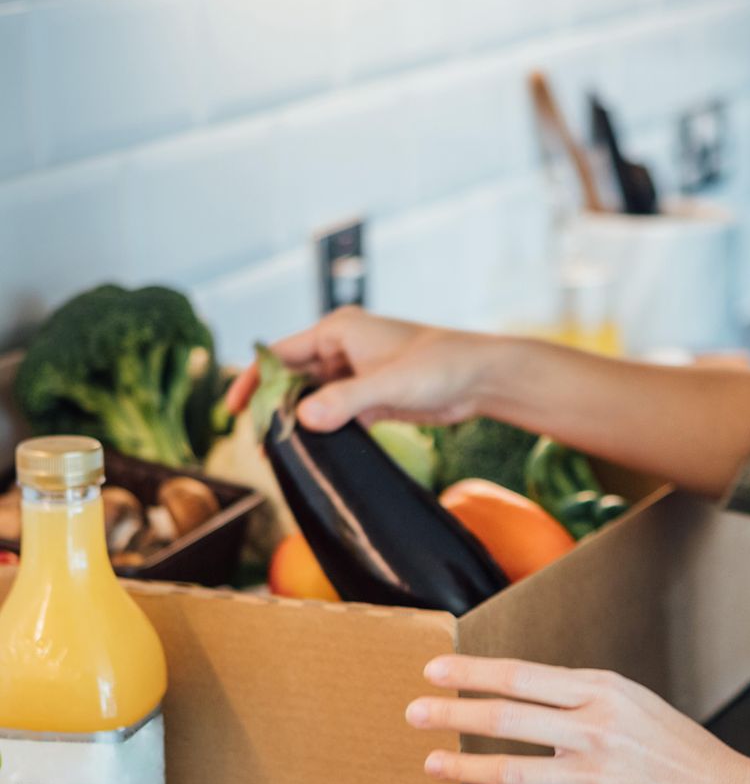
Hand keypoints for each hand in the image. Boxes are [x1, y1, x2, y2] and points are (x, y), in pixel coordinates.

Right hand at [224, 306, 515, 431]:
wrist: (481, 378)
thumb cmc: (439, 367)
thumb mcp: (389, 384)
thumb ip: (346, 401)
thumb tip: (302, 419)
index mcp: (338, 330)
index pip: (281, 354)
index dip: (254, 381)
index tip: (234, 411)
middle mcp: (343, 347)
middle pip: (294, 377)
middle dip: (275, 406)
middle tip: (259, 442)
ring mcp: (358, 372)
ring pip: (315, 397)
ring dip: (300, 421)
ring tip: (281, 453)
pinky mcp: (373, 396)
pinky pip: (338, 413)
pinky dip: (325, 430)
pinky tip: (315, 453)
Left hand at [409, 655, 749, 783]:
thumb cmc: (674, 746)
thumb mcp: (630, 701)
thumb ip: (578, 696)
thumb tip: (518, 695)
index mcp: (602, 692)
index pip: (521, 676)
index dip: (472, 672)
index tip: (434, 671)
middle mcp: (595, 730)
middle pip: (506, 717)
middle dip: (452, 713)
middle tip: (413, 712)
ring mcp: (593, 777)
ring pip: (509, 770)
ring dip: (462, 765)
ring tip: (432, 761)